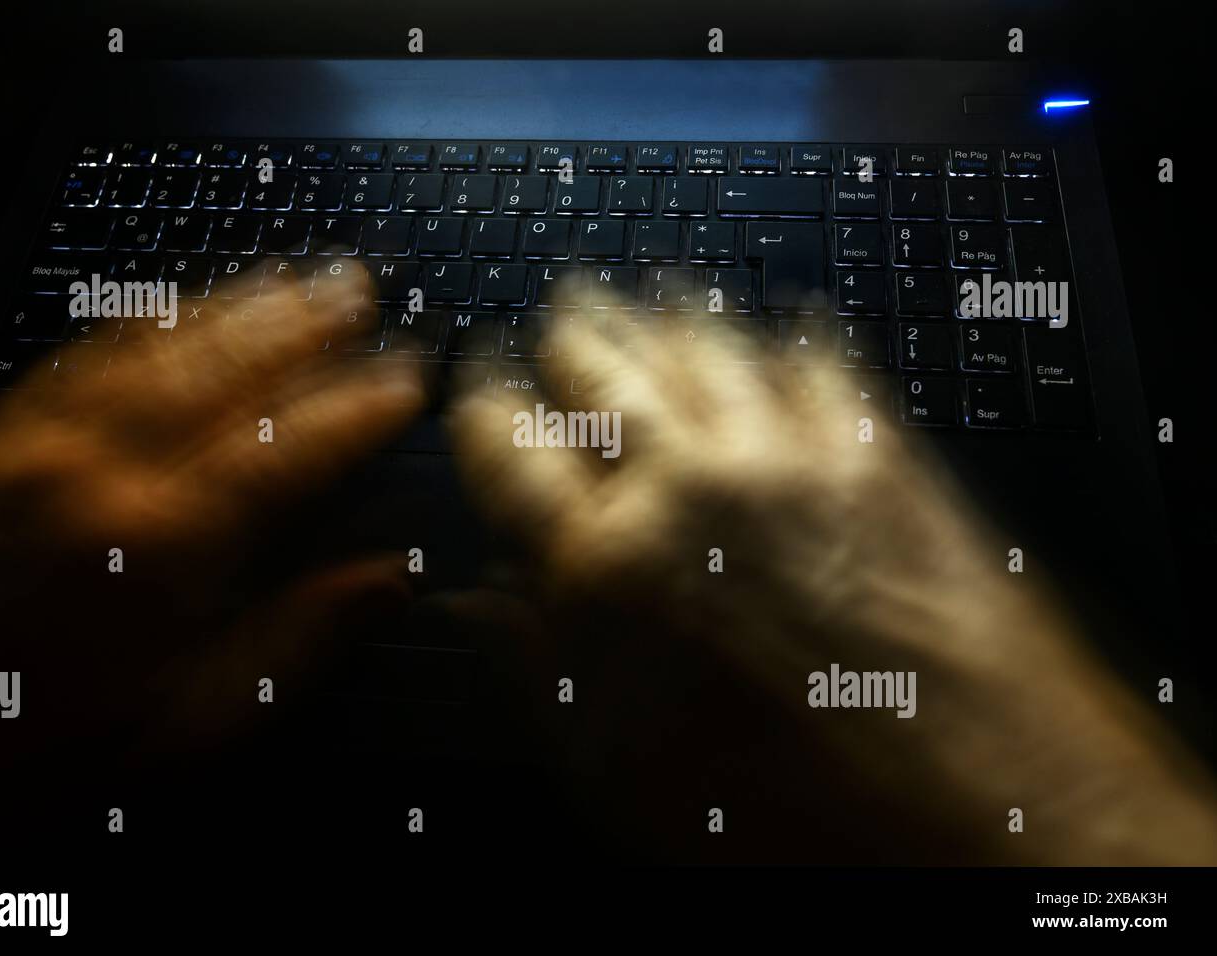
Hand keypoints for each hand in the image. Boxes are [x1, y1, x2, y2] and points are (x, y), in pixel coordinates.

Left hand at [0, 267, 422, 758]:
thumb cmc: (43, 743)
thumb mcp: (192, 722)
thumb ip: (297, 640)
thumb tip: (387, 582)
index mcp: (157, 548)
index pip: (284, 448)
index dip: (353, 408)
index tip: (404, 379)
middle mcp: (95, 474)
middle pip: (219, 371)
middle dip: (299, 326)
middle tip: (356, 290)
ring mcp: (33, 447)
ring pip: (151, 348)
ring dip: (229, 307)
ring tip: (289, 280)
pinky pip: (76, 356)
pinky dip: (138, 323)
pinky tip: (173, 302)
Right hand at [451, 311, 1216, 862]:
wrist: (979, 797)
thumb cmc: (796, 809)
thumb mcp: (623, 774)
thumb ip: (535, 670)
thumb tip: (477, 608)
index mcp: (609, 566)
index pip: (510, 444)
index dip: (484, 403)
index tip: (484, 389)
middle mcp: (691, 487)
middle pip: (600, 364)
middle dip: (568, 333)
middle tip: (559, 319)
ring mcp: (788, 457)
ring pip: (699, 340)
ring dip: (662, 318)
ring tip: (646, 305)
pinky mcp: (873, 451)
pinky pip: (809, 356)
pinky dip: (775, 340)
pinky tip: (769, 338)